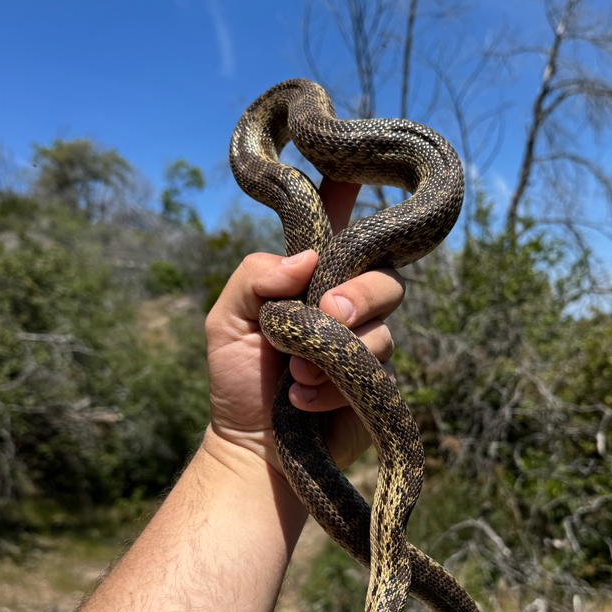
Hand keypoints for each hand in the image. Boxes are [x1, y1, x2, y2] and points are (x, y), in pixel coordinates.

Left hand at [204, 178, 405, 472]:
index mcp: (311, 277)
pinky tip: (302, 399)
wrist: (255, 448)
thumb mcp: (226, 320)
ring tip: (295, 373)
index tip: (352, 163)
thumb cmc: (239, 379)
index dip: (348, 189)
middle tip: (327, 314)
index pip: (337, 222)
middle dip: (359, 293)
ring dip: (338, 349)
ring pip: (385, 323)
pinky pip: (377, 368)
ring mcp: (365, 342)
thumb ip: (255, 278)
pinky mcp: (378, 381)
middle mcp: (345, 303)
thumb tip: (308, 258)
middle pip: (383, 273)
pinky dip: (334, 385)